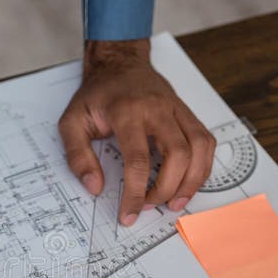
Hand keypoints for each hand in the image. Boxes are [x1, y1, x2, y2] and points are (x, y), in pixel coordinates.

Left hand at [59, 39, 215, 225]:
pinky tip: (188, 182)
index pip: (137, 160)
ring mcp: (177, 109)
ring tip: (175, 202)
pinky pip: (206, 141)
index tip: (129, 214)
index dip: (135, 192)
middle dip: (166, 189)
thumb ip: (77, 156)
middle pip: (177, 154)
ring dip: (192, 181)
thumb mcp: (71, 121)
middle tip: (150, 206)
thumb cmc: (96, 95)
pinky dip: (203, 166)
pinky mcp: (187, 113)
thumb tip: (94, 187)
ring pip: (199, 147)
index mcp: (126, 112)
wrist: (119, 63)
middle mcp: (157, 109)